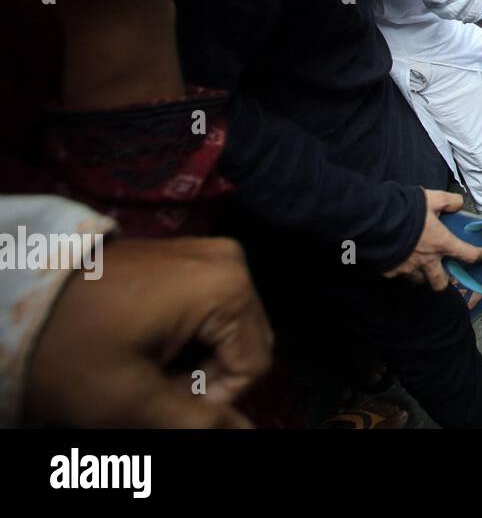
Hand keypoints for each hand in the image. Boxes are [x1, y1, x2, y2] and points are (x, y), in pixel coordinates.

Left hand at [25, 237, 272, 427]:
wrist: (15, 296)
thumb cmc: (74, 348)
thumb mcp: (133, 401)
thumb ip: (199, 424)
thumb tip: (248, 433)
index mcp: (227, 287)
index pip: (253, 366)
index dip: (213, 397)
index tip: (161, 400)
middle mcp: (229, 261)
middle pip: (245, 343)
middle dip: (204, 375)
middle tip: (150, 386)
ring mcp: (206, 253)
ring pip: (227, 330)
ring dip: (193, 359)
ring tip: (144, 366)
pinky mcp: (185, 256)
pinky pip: (209, 308)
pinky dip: (184, 336)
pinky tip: (144, 343)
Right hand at [383, 190, 481, 289]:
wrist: (376, 219)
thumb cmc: (407, 209)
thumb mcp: (432, 198)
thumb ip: (448, 201)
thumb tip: (458, 203)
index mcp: (441, 244)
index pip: (468, 255)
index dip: (481, 255)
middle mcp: (427, 261)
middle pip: (440, 283)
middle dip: (443, 282)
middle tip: (441, 273)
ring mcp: (408, 268)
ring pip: (418, 280)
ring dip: (420, 275)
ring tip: (417, 264)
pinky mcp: (390, 271)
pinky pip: (398, 275)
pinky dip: (400, 269)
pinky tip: (397, 260)